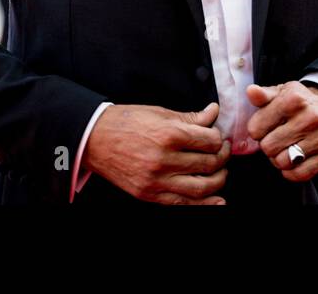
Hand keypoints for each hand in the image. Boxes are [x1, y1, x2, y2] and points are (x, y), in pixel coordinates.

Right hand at [83, 101, 230, 203]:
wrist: (94, 139)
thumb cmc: (125, 122)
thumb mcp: (159, 112)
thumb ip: (189, 117)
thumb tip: (213, 112)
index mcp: (168, 134)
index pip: (209, 140)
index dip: (219, 138)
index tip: (218, 137)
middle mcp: (163, 159)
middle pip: (208, 163)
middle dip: (222, 157)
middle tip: (222, 151)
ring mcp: (156, 180)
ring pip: (201, 187)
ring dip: (218, 180)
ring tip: (220, 172)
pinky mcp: (149, 194)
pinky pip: (182, 203)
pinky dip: (205, 205)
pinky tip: (217, 202)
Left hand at [246, 81, 317, 181]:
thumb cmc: (299, 104)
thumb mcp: (281, 93)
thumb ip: (263, 95)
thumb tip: (251, 91)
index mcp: (294, 99)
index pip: (255, 129)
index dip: (256, 130)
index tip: (265, 126)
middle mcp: (310, 118)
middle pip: (268, 147)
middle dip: (267, 145)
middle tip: (275, 138)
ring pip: (282, 162)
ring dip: (279, 159)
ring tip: (284, 148)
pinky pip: (298, 175)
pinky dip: (291, 171)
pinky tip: (294, 159)